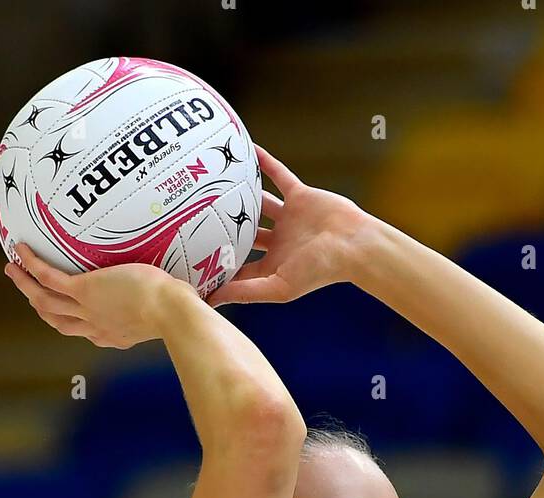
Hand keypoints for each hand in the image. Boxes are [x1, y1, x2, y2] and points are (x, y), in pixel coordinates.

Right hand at [4, 244, 191, 348]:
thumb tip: (195, 291)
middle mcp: (97, 326)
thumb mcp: (171, 307)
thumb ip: (171, 301)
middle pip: (58, 320)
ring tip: (12, 268)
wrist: (176, 313)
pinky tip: (21, 250)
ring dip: (25, 285)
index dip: (69, 320)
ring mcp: (89, 310)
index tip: (63, 308)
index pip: (86, 330)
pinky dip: (33, 265)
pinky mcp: (86, 291)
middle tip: (25, 288)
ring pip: (46, 301)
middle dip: (38, 305)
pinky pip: (49, 278)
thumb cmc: (182, 311)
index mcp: (115, 334)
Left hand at [206, 145, 365, 307]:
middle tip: (193, 214)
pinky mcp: (300, 197)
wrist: (354, 245)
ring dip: (240, 193)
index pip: (238, 265)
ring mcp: (288, 218)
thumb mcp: (278, 287)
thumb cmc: (320, 271)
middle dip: (222, 226)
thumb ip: (245, 292)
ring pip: (257, 203)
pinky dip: (263, 163)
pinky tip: (244, 151)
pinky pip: (278, 175)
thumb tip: (211, 300)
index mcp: (272, 266)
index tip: (189, 257)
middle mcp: (277, 242)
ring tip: (216, 180)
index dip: (216, 262)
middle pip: (242, 233)